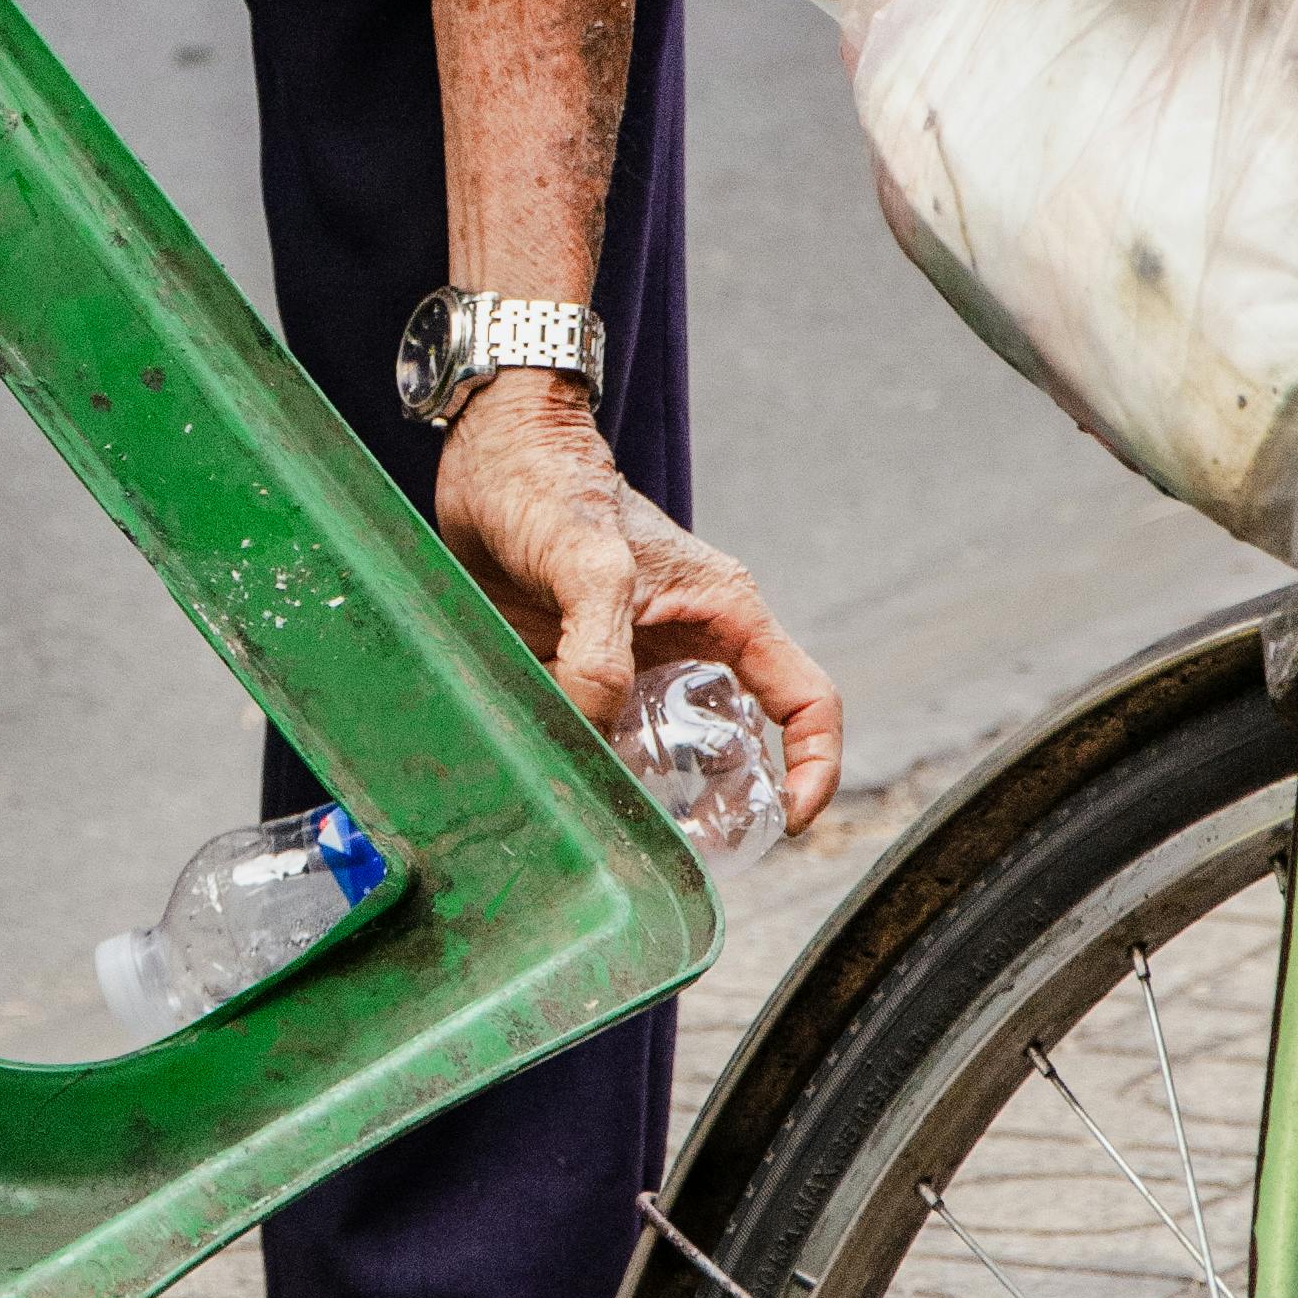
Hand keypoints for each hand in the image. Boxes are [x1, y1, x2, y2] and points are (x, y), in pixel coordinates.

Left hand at [431, 374, 842, 834]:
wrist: (483, 447)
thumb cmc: (549, 480)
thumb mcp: (586, 560)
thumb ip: (599, 646)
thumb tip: (599, 728)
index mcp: (725, 614)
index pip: (806, 701)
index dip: (814, 766)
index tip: (792, 822)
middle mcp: (690, 643)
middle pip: (739, 743)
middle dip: (727, 802)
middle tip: (688, 851)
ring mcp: (635, 659)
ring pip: (667, 749)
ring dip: (653, 794)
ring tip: (621, 834)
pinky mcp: (581, 665)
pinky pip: (602, 734)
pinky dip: (592, 768)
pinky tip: (563, 792)